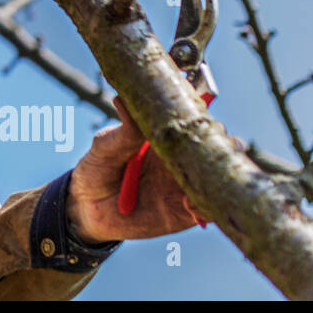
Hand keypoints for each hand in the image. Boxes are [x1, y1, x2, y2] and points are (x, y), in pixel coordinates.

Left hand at [65, 96, 236, 242]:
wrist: (87, 208)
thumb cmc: (96, 170)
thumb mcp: (104, 147)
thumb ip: (122, 131)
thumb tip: (121, 99)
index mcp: (165, 137)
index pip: (194, 121)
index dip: (203, 115)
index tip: (203, 113)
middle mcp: (182, 159)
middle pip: (218, 147)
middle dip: (225, 145)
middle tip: (214, 148)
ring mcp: (187, 185)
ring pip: (218, 179)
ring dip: (221, 177)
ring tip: (203, 178)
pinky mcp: (186, 212)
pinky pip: (208, 210)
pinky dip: (207, 208)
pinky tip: (190, 206)